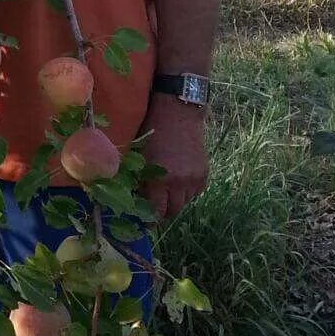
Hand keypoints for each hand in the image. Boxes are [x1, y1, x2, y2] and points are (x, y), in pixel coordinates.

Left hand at [142, 93, 207, 221]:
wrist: (178, 111)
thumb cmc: (151, 130)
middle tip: (151, 209)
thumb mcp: (139, 155)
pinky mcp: (204, 175)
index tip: (142, 224)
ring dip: (173, 202)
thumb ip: (136, 179)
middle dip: (161, 213)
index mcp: (160, 179)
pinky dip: (185, 192)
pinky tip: (177, 181)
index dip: (148, 221)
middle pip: (171, 212)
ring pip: (184, 203)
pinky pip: (194, 193)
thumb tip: (130, 199)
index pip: (156, 212)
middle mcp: (180, 183)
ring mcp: (194, 179)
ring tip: (163, 193)